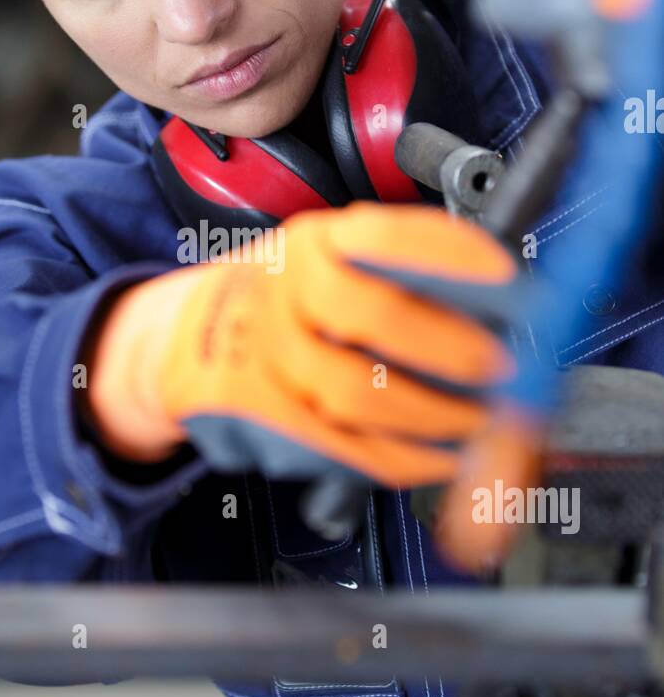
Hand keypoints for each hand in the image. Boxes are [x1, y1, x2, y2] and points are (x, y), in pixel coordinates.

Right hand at [85, 201, 519, 487]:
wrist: (186, 336)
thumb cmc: (289, 300)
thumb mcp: (332, 261)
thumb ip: (407, 279)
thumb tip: (509, 310)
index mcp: (318, 241)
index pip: (388, 237)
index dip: (451, 259)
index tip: (508, 282)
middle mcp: (287, 288)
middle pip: (371, 315)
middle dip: (449, 347)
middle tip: (502, 367)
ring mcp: (268, 353)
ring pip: (355, 392)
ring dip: (432, 415)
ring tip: (482, 424)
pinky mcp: (259, 411)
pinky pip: (338, 444)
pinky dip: (399, 459)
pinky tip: (439, 457)